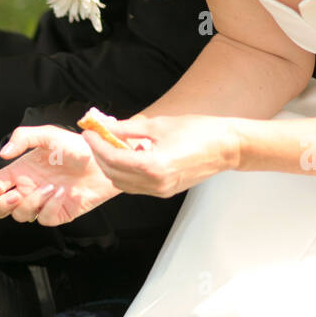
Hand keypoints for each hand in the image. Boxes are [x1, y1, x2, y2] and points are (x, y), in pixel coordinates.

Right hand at [0, 126, 122, 225]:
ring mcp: (42, 203)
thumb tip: (4, 152)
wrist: (104, 161)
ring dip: (33, 202)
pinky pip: (44, 219)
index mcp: (21, 171)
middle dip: (1, 205)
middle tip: (15, 194)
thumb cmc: (78, 147)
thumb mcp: (49, 135)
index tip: (2, 185)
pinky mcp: (58, 213)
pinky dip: (51, 206)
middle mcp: (28, 188)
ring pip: (21, 215)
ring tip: (51, 186)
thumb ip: (24, 137)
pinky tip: (62, 193)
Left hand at [79, 111, 240, 198]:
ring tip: (108, 146)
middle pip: (113, 173)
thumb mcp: (159, 124)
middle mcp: (155, 184)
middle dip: (99, 155)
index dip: (96, 145)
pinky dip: (125, 172)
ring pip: (122, 183)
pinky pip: (135, 186)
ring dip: (111, 166)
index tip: (88, 133)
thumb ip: (128, 129)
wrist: (227, 147)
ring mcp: (160, 191)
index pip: (113, 158)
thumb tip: (105, 127)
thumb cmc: (199, 131)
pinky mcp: (164, 192)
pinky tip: (127, 156)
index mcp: (154, 166)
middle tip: (95, 138)